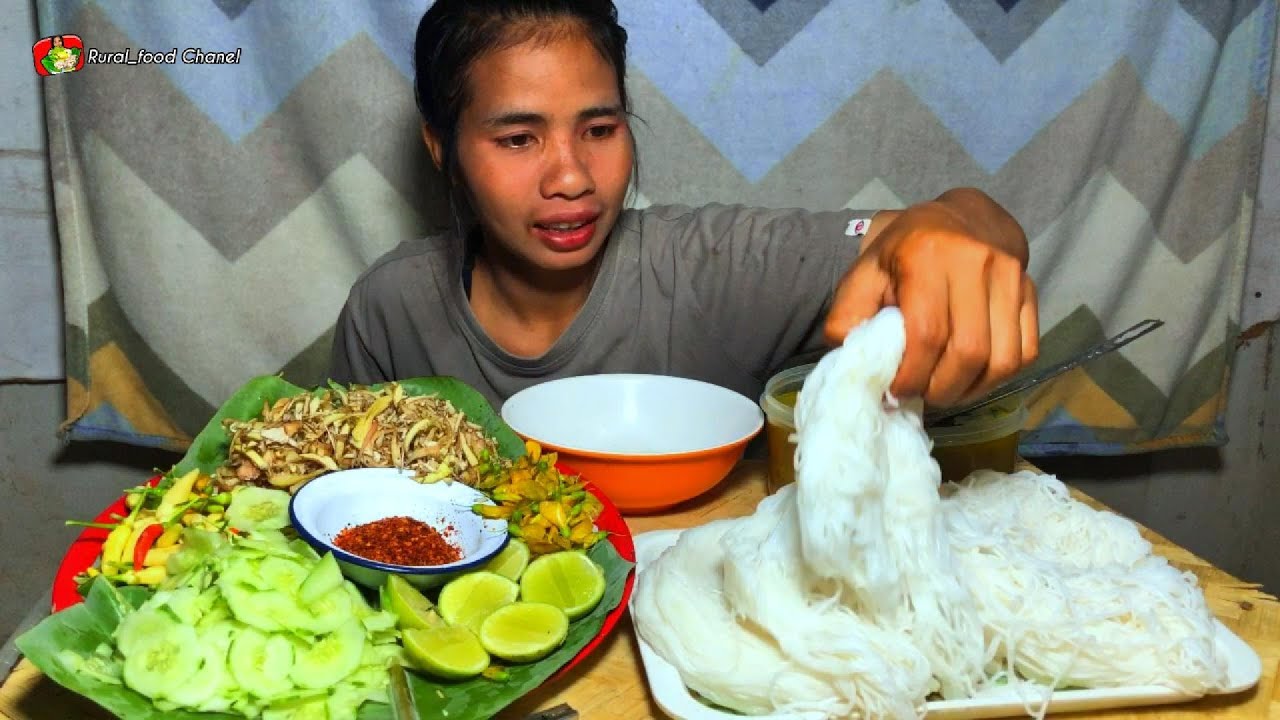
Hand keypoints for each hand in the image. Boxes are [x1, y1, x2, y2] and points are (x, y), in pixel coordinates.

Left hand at [823, 188, 1038, 406]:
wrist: (958, 217)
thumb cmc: (905, 251)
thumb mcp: (865, 273)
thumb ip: (848, 315)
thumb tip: (854, 361)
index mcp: (926, 255)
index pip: (927, 333)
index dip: (913, 374)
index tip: (898, 389)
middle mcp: (976, 261)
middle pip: (970, 351)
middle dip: (943, 388)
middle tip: (922, 394)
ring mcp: (1010, 275)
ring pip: (1004, 358)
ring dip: (973, 388)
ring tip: (946, 390)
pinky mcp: (1031, 290)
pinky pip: (1026, 351)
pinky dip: (999, 376)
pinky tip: (972, 377)